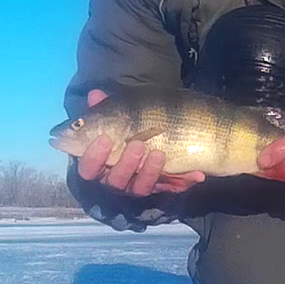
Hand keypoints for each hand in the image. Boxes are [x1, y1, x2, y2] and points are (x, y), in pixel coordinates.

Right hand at [75, 89, 205, 196]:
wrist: (162, 129)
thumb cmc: (132, 123)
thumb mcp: (120, 113)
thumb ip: (105, 107)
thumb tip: (95, 95)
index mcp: (101, 164)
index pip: (88, 169)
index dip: (93, 157)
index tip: (105, 139)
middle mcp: (117, 178)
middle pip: (115, 181)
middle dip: (126, 164)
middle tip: (137, 144)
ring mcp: (139, 185)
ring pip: (141, 188)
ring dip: (150, 172)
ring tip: (159, 153)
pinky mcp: (161, 187)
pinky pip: (171, 188)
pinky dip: (182, 181)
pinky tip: (195, 173)